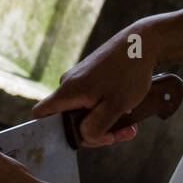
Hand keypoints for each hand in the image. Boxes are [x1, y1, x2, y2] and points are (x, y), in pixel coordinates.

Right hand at [31, 19, 157, 147]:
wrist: (141, 43)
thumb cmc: (128, 72)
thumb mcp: (115, 106)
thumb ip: (96, 127)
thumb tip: (84, 138)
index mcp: (68, 91)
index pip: (41, 114)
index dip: (51, 132)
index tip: (82, 138)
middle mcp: (69, 85)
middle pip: (68, 120)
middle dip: (94, 132)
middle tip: (118, 135)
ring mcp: (79, 82)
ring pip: (84, 113)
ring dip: (106, 123)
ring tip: (129, 126)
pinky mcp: (90, 79)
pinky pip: (92, 102)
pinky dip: (107, 111)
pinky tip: (127, 112)